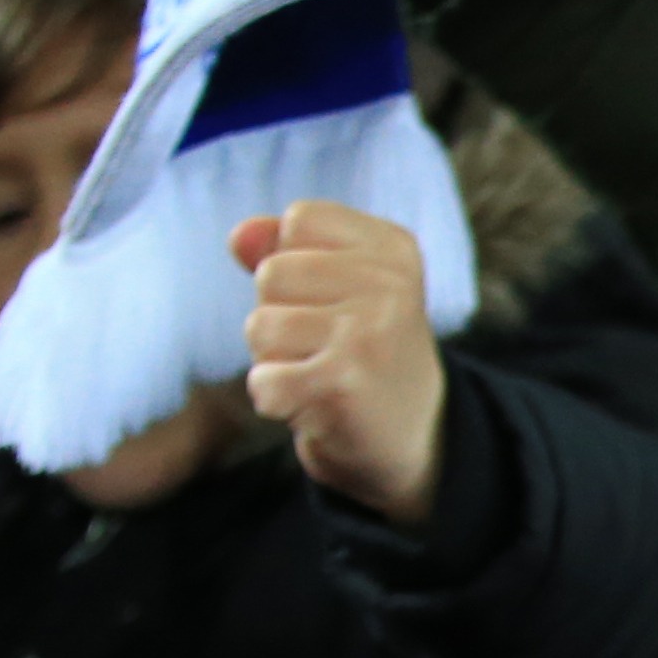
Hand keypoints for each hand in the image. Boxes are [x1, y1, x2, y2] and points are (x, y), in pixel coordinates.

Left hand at [232, 201, 448, 525]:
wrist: (419, 437)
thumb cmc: (365, 351)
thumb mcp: (342, 284)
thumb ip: (286, 247)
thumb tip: (239, 237)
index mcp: (394, 250)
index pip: (300, 220)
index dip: (296, 260)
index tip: (337, 297)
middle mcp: (390, 286)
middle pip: (271, 272)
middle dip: (280, 313)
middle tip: (329, 345)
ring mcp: (367, 335)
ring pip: (260, 326)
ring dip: (276, 358)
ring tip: (322, 372)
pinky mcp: (341, 385)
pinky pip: (262, 380)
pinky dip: (276, 399)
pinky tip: (316, 404)